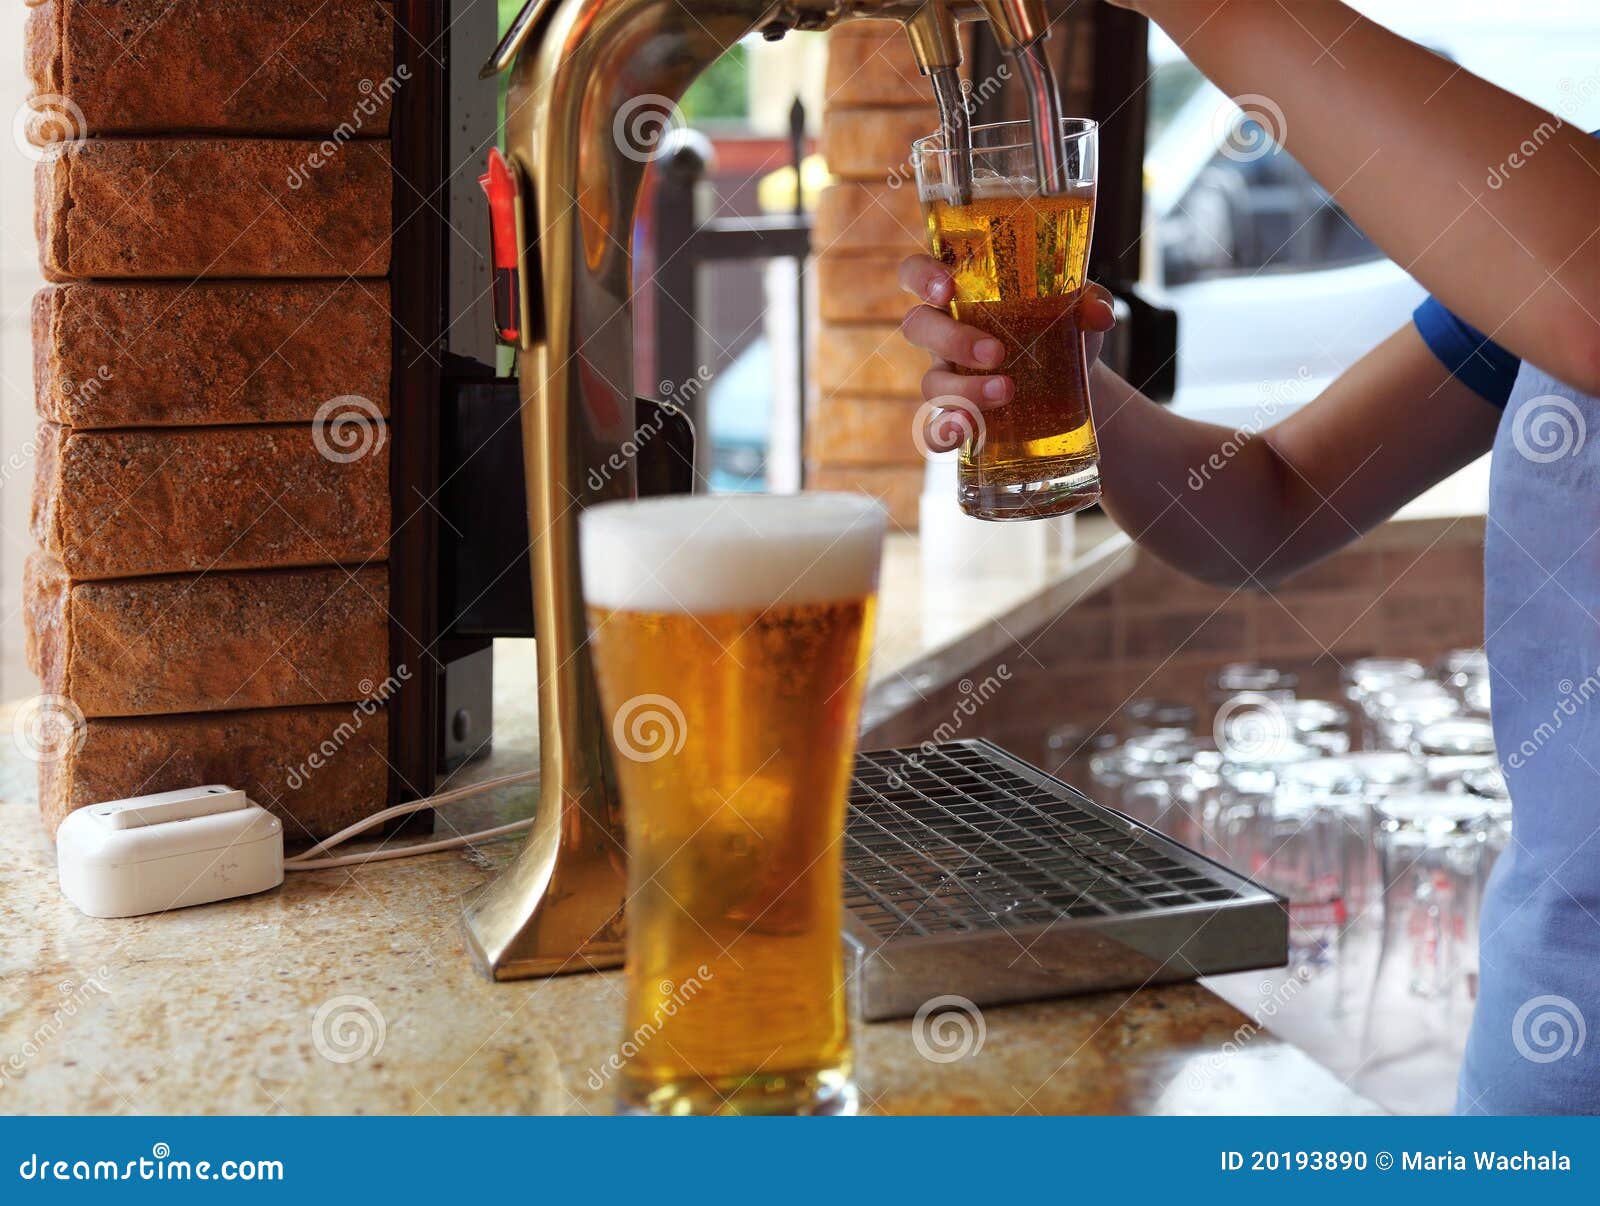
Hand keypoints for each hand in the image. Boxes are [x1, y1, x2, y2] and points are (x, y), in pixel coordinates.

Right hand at [897, 253, 1115, 418]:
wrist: (1072, 381)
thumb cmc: (1059, 327)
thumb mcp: (1075, 307)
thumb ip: (1089, 300)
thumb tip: (1099, 315)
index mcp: (962, 294)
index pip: (917, 273)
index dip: (921, 276)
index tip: (946, 288)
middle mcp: (945, 333)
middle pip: (918, 327)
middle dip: (952, 339)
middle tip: (996, 352)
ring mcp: (946, 376)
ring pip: (931, 381)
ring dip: (964, 390)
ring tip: (1007, 392)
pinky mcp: (959, 415)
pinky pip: (933, 429)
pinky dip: (942, 434)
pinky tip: (963, 434)